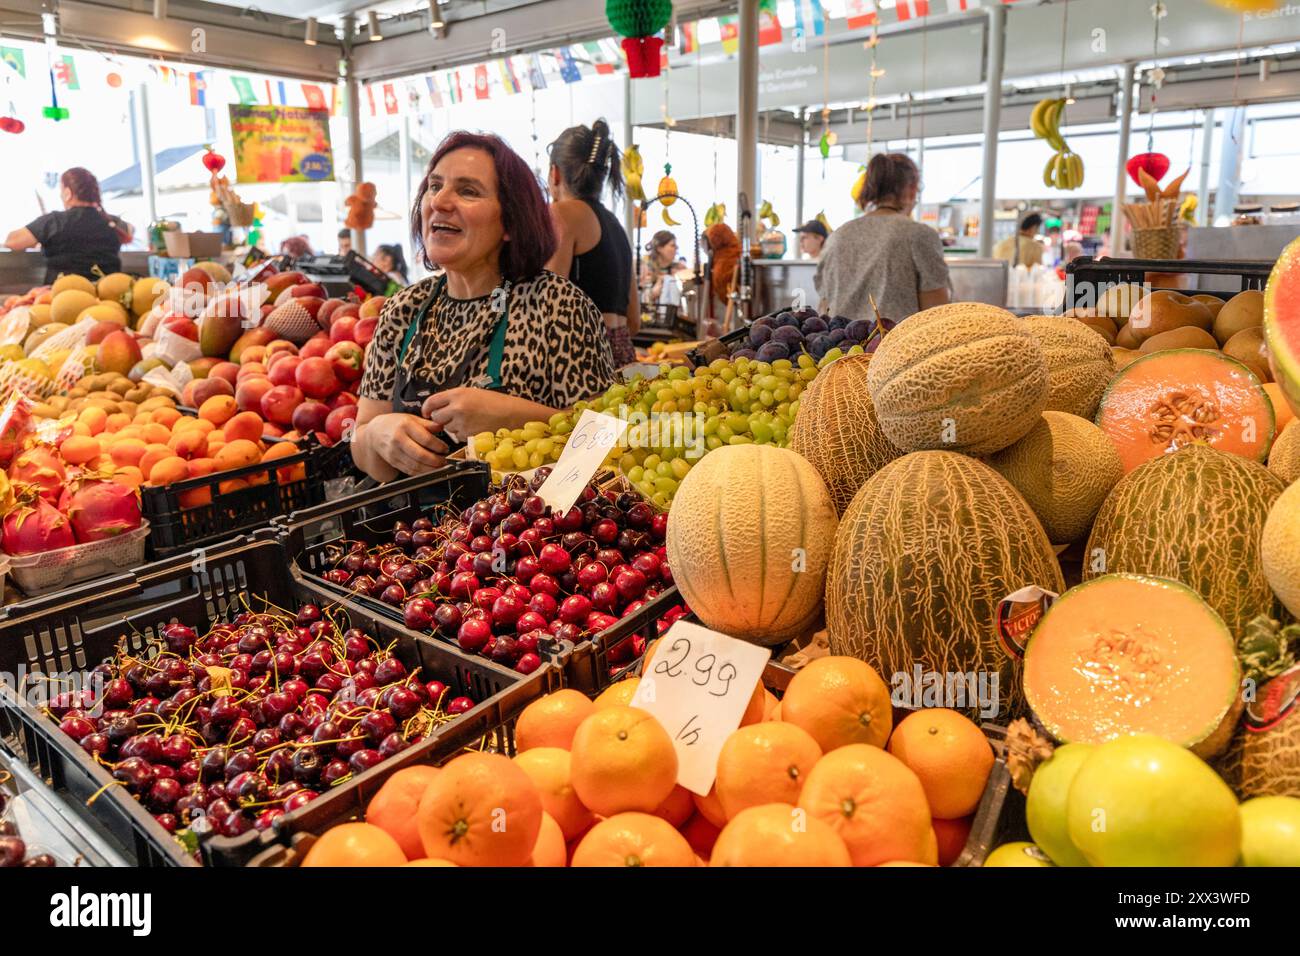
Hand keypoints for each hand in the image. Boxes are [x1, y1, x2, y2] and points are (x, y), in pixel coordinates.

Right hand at [361, 413, 447, 475]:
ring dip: (430, 469)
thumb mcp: (411, 418)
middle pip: (420, 455)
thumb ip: (427, 424)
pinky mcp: (393, 461)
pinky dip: (421, 472)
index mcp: (405, 426)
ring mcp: (394, 452)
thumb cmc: (395, 424)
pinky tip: (428, 470)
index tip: (445, 448)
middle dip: (436, 460)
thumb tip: (441, 426)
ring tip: (439, 466)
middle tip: (444, 460)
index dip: (438, 446)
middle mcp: (398, 439)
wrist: (375, 432)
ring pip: (415, 465)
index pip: (426, 439)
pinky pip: (409, 470)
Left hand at [421, 387, 545, 439]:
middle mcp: (457, 408)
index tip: (426, 412)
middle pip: (436, 417)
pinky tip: (474, 428)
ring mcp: (462, 423)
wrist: (512, 415)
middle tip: (450, 418)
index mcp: (457, 394)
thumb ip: (454, 399)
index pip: (431, 401)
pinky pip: (458, 437)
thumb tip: (439, 406)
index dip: (426, 408)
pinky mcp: (467, 435)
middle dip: (440, 419)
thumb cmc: (495, 402)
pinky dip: (462, 434)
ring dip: (453, 427)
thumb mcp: (472, 393)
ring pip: (447, 429)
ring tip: (469, 421)